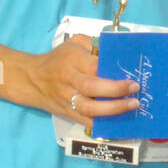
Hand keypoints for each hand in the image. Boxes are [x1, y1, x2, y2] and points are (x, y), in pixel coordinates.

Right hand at [25, 35, 139, 128]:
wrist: (32, 79)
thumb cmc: (58, 59)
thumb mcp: (74, 43)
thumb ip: (93, 44)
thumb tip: (116, 49)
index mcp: (72, 59)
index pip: (93, 65)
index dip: (111, 70)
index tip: (129, 72)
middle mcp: (69, 80)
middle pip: (91, 87)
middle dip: (115, 90)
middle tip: (135, 89)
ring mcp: (67, 98)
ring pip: (88, 108)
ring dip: (112, 109)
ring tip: (131, 106)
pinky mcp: (67, 113)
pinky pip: (85, 121)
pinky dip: (102, 124)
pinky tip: (119, 122)